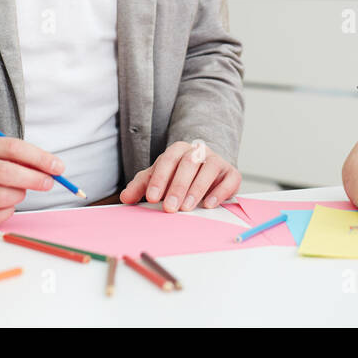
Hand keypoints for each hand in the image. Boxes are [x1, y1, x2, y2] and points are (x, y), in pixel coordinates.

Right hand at [0, 136, 64, 226]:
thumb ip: (19, 158)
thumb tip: (53, 169)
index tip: (58, 167)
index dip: (40, 158)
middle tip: (48, 183)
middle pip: (7, 173)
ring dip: (19, 197)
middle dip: (35, 179)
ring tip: (18, 193)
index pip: (13, 148)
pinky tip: (3, 205)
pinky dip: (6, 212)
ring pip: (2, 198)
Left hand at [120, 140, 240, 211]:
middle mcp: (199, 152)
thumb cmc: (179, 176)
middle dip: (178, 186)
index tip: (152, 198)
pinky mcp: (232, 173)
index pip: (168, 159)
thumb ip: (142, 186)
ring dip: (197, 189)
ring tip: (187, 208)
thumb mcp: (158, 178)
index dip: (160, 178)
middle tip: (169, 208)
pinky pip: (230, 179)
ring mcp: (217, 161)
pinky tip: (208, 205)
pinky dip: (220, 192)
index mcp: (179, 150)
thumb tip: (125, 197)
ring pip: (209, 169)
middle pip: (189, 164)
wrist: (207, 171)